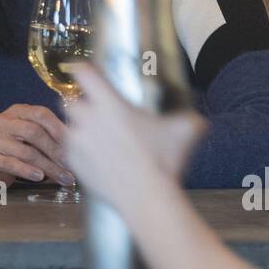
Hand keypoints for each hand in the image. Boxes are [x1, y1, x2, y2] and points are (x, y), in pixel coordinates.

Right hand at [0, 104, 73, 189]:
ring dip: (48, 166)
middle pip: (34, 132)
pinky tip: (40, 177)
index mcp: (17, 111)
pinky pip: (12, 164)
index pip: (40, 113)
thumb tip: (78, 145)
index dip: (59, 128)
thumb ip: (49, 135)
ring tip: (62, 176)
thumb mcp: (31, 137)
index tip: (76, 144)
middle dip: (55, 150)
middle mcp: (4, 122)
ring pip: (26, 152)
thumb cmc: (16, 149)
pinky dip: (28, 171)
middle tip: (71, 165)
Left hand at [65, 65, 206, 208]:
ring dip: (81, 128)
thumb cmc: (164, 161)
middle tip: (98, 111)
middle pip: (72, 100)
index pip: (84, 73)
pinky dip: (80, 151)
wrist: (147, 198)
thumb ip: (190, 119)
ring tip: (99, 137)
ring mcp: (78, 143)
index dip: (83, 69)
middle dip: (83, 103)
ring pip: (70, 126)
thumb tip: (198, 119)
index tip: (87, 72)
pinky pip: (71, 151)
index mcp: (110, 104)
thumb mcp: (184, 132)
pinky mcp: (75, 164)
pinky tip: (97, 157)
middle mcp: (88, 120)